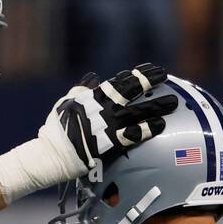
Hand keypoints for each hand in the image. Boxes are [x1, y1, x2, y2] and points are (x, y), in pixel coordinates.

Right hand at [41, 63, 177, 174]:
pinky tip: (160, 125)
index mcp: (92, 97)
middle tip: (166, 78)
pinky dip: (147, 129)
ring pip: (136, 112)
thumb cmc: (57, 129)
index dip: (138, 74)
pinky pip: (132, 134)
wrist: (50, 154)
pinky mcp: (108, 143)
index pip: (120, 81)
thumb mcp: (66, 103)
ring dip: (156, 106)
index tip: (152, 69)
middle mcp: (101, 108)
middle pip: (131, 91)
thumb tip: (93, 78)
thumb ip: (81, 90)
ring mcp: (106, 125)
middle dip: (149, 83)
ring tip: (172, 102)